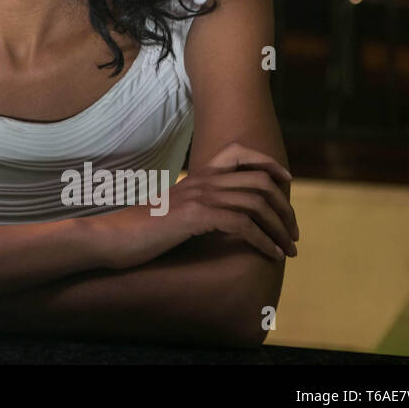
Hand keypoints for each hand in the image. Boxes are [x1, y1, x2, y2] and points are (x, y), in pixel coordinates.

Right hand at [97, 142, 298, 269]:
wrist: (115, 236)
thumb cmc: (143, 228)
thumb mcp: (175, 209)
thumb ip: (199, 204)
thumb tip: (222, 215)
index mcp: (198, 175)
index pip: (240, 152)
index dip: (268, 164)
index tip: (286, 182)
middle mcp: (202, 180)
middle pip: (260, 181)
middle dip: (285, 208)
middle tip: (293, 232)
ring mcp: (200, 197)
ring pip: (257, 204)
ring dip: (280, 229)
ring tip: (288, 249)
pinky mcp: (196, 217)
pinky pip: (243, 225)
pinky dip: (264, 242)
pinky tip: (271, 255)